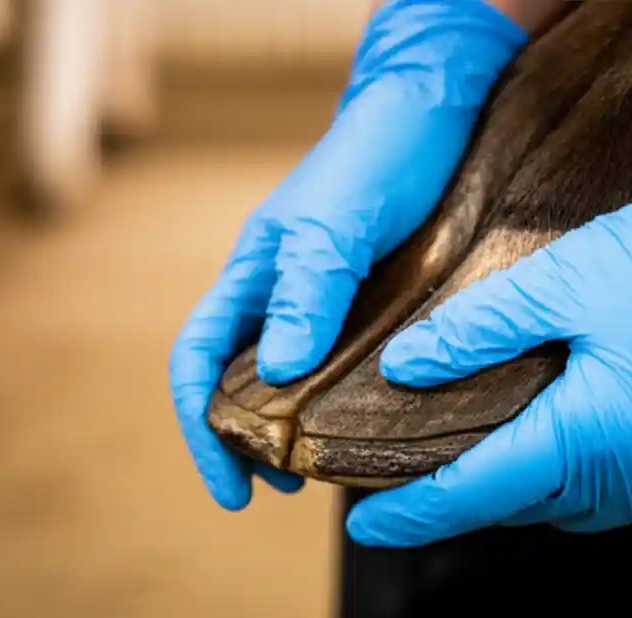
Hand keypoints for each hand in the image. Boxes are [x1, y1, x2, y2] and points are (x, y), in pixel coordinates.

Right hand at [170, 0, 526, 509]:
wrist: (434, 113)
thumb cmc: (375, 157)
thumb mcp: (336, 224)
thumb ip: (308, 292)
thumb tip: (283, 376)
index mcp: (252, 275)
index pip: (197, 360)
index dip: (201, 428)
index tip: (232, 491)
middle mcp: (281, 296)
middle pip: (239, 383)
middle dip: (247, 443)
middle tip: (284, 490)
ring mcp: (327, 304)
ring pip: (293, 384)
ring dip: (297, 432)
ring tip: (324, 473)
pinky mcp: (374, 307)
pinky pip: (347, 369)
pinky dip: (345, 407)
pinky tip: (370, 430)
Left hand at [347, 88, 631, 545]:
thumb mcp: (577, 274)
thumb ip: (483, 327)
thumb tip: (406, 368)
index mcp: (599, 435)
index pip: (480, 491)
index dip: (415, 513)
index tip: (362, 528)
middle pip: (525, 505)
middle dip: (461, 499)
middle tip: (405, 482)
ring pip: (574, 504)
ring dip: (519, 489)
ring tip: (472, 458)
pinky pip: (620, 491)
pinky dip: (573, 476)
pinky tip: (558, 437)